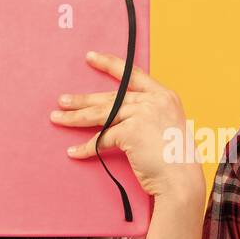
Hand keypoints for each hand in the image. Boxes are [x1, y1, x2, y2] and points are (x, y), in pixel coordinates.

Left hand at [52, 51, 203, 201]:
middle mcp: (155, 100)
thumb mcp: (167, 128)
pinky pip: (102, 138)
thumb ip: (149, 115)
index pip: (133, 73)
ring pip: (102, 113)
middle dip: (83, 100)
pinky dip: (87, 148)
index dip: (110, 64)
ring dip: (76, 116)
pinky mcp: (131, 131)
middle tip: (62, 100)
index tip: (91, 57)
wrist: (181, 181)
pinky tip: (74, 152)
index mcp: (165, 96)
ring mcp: (143, 114)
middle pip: (111, 96)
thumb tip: (120, 116)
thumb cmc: (175, 161)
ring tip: (58, 118)